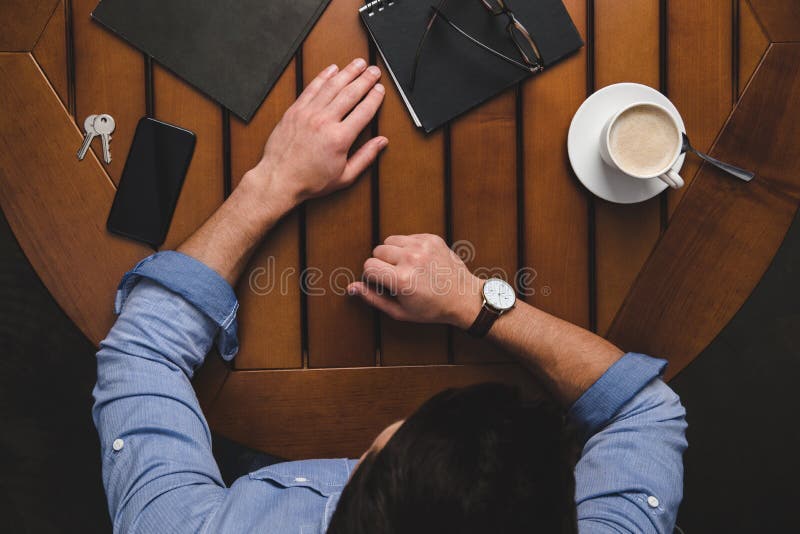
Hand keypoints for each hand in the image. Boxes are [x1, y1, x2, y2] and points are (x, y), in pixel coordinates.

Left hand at [242, 58, 387, 209]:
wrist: (279, 179)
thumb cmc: (310, 181)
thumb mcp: (344, 176)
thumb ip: (365, 157)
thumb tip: (381, 142)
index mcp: (339, 139)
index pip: (364, 111)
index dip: (375, 97)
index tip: (380, 89)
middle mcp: (324, 122)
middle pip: (350, 93)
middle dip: (365, 79)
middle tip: (374, 70)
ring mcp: (308, 114)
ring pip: (332, 86)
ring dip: (347, 72)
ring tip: (358, 64)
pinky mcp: (294, 110)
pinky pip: (311, 88)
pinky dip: (323, 76)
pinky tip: (332, 69)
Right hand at [347, 234, 483, 328]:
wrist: (464, 297)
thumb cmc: (431, 309)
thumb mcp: (400, 311)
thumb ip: (373, 298)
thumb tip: (351, 287)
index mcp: (402, 279)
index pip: (368, 266)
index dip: (371, 276)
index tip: (382, 283)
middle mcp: (412, 259)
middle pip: (377, 251)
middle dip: (381, 264)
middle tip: (395, 277)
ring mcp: (423, 246)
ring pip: (390, 240)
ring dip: (393, 253)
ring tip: (406, 267)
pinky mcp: (431, 238)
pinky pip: (406, 237)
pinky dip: (407, 247)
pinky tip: (418, 261)